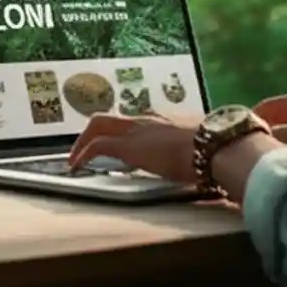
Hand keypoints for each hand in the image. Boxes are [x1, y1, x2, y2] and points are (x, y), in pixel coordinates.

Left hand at [67, 113, 199, 182]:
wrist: (211, 150)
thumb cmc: (211, 154)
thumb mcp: (195, 153)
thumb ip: (189, 156)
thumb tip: (198, 168)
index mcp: (160, 124)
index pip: (129, 124)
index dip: (116, 133)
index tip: (110, 146)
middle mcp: (144, 122)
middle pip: (107, 118)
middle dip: (90, 133)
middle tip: (82, 151)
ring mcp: (135, 132)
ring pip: (98, 124)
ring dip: (82, 142)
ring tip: (75, 160)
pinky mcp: (128, 146)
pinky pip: (97, 146)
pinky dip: (84, 154)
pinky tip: (77, 167)